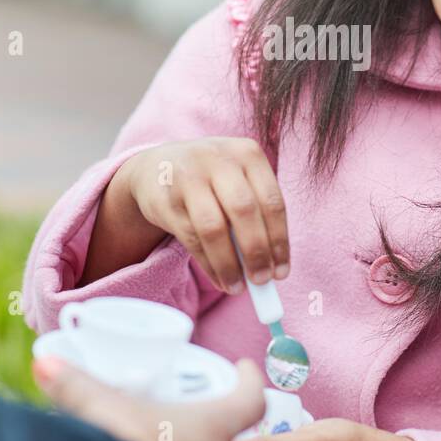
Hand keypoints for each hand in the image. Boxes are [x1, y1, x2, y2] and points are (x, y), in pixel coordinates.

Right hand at [33, 356, 266, 440]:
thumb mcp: (103, 410)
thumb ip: (76, 386)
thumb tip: (44, 362)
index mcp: (213, 427)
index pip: (250, 400)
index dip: (248, 380)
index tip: (244, 366)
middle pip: (226, 435)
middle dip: (207, 422)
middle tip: (184, 406)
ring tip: (164, 440)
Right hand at [123, 137, 289, 293]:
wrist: (158, 168)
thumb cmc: (211, 180)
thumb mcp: (237, 181)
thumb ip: (256, 215)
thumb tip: (272, 267)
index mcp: (248, 153)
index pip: (272, 201)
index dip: (280, 240)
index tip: (281, 271)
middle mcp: (219, 159)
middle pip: (244, 211)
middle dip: (256, 252)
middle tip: (262, 281)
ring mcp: (189, 177)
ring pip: (214, 228)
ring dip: (229, 264)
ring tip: (238, 287)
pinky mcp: (165, 199)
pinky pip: (191, 238)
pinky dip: (209, 265)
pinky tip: (220, 279)